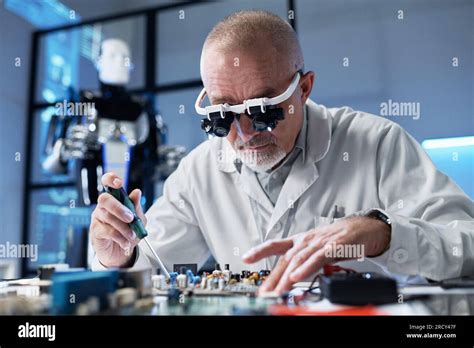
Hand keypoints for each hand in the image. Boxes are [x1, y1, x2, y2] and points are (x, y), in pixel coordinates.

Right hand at [89, 172, 146, 267]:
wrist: (123, 253)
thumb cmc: (129, 232)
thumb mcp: (138, 219)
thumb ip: (137, 207)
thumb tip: (136, 192)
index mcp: (114, 199)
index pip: (107, 182)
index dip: (110, 179)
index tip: (119, 183)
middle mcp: (103, 206)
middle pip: (104, 199)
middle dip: (119, 208)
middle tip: (130, 218)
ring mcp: (97, 218)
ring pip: (108, 217)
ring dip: (124, 228)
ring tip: (132, 235)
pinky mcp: (95, 231)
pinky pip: (107, 231)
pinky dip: (119, 237)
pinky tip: (125, 242)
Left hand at [242, 216, 390, 294]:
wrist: (364, 227)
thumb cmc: (340, 238)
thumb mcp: (317, 249)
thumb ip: (305, 262)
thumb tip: (293, 278)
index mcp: (301, 240)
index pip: (276, 244)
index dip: (260, 250)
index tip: (245, 258)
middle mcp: (307, 240)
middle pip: (285, 259)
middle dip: (273, 277)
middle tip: (264, 292)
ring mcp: (319, 243)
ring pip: (299, 260)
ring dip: (287, 277)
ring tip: (278, 290)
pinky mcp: (334, 247)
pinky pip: (317, 259)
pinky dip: (306, 268)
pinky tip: (297, 277)